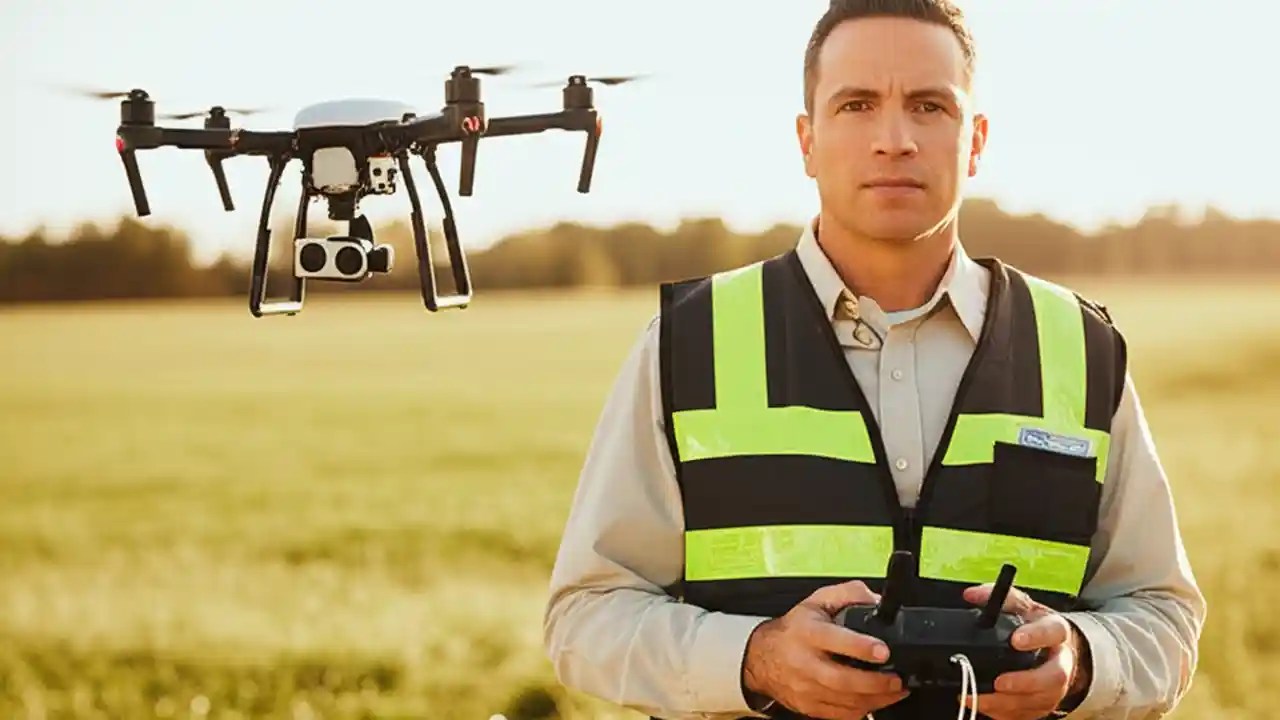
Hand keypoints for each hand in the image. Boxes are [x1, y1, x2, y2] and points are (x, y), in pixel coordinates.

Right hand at [742, 580, 909, 719]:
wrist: (763, 657)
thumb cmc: (794, 629)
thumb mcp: (817, 601)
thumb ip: (848, 594)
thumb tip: (875, 601)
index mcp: (807, 633)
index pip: (833, 640)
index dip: (860, 647)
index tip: (883, 651)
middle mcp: (804, 663)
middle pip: (842, 680)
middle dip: (875, 682)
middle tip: (897, 679)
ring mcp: (806, 688)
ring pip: (844, 702)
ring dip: (876, 699)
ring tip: (896, 691)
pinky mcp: (809, 707)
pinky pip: (841, 715)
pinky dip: (863, 711)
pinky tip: (877, 701)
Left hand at [960, 584, 1089, 719]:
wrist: (1056, 650)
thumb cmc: (1035, 626)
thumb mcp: (1020, 605)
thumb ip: (997, 597)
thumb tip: (971, 595)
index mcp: (1056, 632)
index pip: (1053, 632)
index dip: (1036, 637)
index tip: (1016, 640)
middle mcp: (1062, 662)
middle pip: (1054, 677)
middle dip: (1026, 682)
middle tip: (1000, 682)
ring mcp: (1054, 688)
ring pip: (1040, 702)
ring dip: (1009, 703)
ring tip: (979, 698)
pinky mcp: (1044, 706)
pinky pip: (1028, 715)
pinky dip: (1005, 714)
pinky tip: (984, 708)